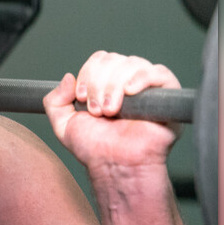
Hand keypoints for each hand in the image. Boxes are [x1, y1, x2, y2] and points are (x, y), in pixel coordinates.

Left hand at [43, 51, 180, 170]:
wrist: (115, 165)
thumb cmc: (95, 149)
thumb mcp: (64, 125)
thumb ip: (55, 101)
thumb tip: (68, 77)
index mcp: (108, 85)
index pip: (100, 59)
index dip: (88, 74)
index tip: (81, 98)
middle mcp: (128, 83)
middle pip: (114, 60)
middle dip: (98, 83)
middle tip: (97, 110)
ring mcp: (149, 89)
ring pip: (132, 64)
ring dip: (114, 86)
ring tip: (110, 111)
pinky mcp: (168, 97)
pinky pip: (159, 73)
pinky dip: (142, 77)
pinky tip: (130, 92)